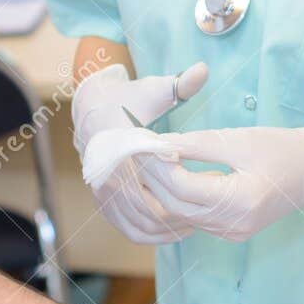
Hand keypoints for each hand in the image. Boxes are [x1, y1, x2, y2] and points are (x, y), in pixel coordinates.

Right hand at [72, 63, 207, 244]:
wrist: (94, 111)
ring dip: (169, 228)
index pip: (154, 180)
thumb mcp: (153, 90)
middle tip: (209, 211)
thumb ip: (180, 83)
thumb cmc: (131, 100)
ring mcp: (102, 190)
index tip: (208, 187)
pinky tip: (177, 229)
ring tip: (197, 221)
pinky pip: (129, 228)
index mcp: (121, 147)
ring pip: (141, 223)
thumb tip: (202, 70)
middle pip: (149, 208)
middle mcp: (108, 172)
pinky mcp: (103, 203)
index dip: (182, 189)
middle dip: (180, 214)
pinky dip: (154, 234)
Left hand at [140, 122, 303, 241]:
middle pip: (177, 206)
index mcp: (241, 201)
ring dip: (162, 189)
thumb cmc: (281, 148)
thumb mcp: (237, 140)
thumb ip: (195, 144)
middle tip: (136, 152)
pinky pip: (195, 217)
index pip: (182, 189)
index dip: (157, 167)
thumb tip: (157, 143)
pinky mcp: (231, 230)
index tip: (140, 145)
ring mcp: (233, 232)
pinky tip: (169, 175)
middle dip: (153, 179)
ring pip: (183, 215)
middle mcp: (235, 224)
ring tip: (148, 160)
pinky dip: (179, 197)